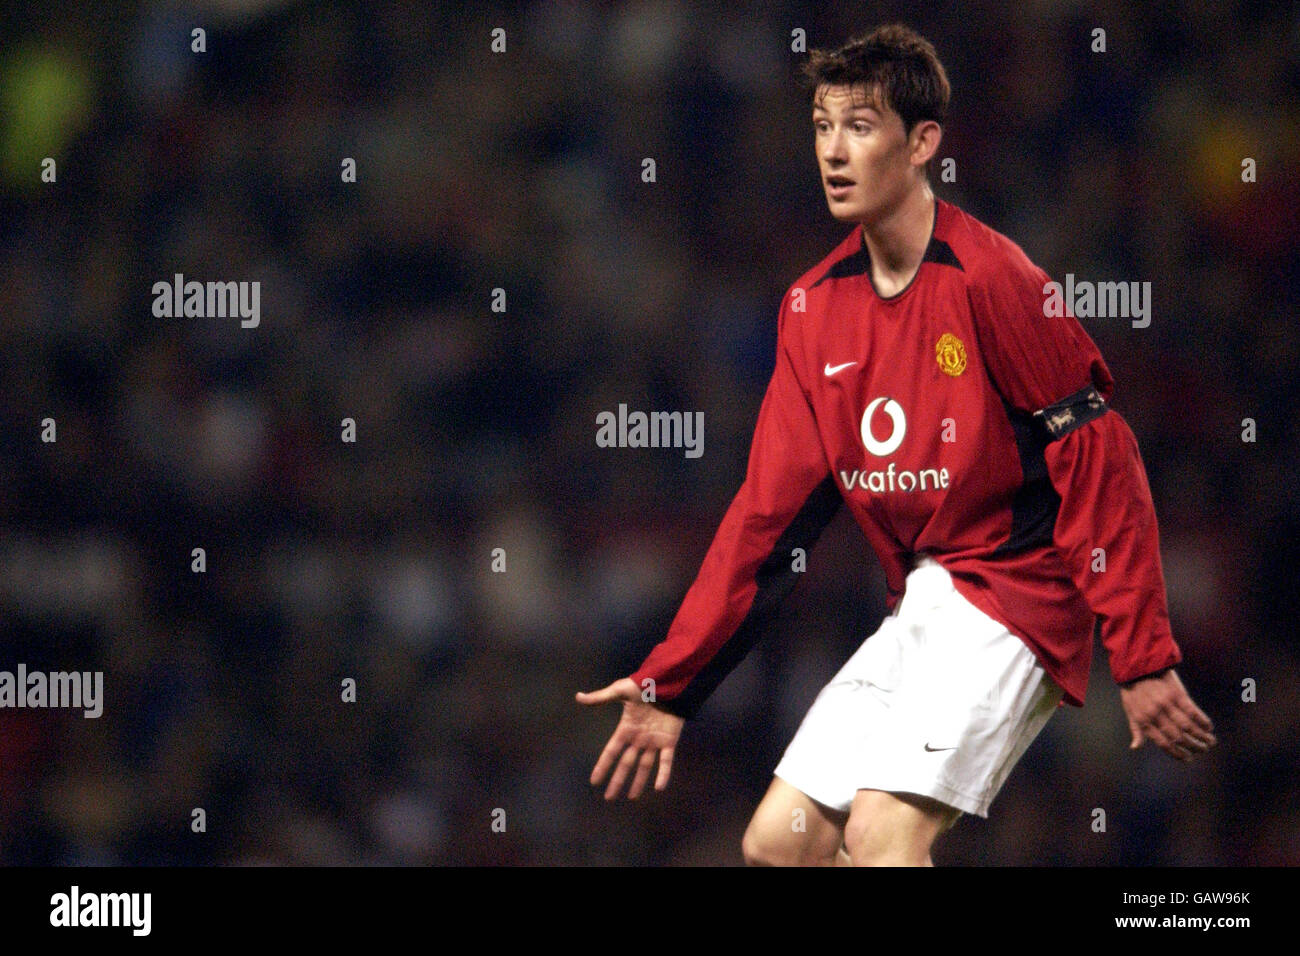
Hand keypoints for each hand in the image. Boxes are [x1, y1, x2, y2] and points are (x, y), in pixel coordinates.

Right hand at [575, 678, 684, 799]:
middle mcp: (639, 738)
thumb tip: (578, 697)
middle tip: (610, 798)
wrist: (668, 682)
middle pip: (626, 763)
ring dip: (639, 782)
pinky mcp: (670, 741)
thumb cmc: (643, 685)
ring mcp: (654, 741)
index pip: (611, 751)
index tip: (594, 781)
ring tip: (632, 797)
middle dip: (618, 780)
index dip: (603, 766)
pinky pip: (666, 761)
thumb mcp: (620, 690)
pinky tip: (659, 788)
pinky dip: (664, 774)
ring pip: (645, 766)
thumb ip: (601, 697)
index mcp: (626, 728)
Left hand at [1119, 668, 1215, 761]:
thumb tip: (1135, 747)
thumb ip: (1136, 730)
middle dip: (1193, 747)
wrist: (1137, 665)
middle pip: (1179, 737)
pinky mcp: (1177, 694)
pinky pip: (1193, 711)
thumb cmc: (1133, 690)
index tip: (1188, 759)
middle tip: (1203, 750)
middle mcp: (1156, 715)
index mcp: (1144, 721)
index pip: (1163, 744)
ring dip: (1202, 736)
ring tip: (1210, 742)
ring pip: (1188, 726)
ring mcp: (1167, 704)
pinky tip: (1209, 727)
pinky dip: (1202, 721)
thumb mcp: (1129, 711)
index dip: (1177, 754)